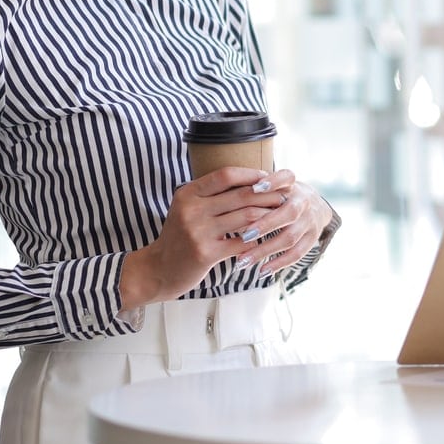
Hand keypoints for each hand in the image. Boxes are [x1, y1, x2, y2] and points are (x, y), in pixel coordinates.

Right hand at [120, 166, 281, 308]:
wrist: (159, 269)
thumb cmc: (181, 236)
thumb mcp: (188, 208)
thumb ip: (211, 194)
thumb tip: (251, 180)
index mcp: (188, 193)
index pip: (226, 175)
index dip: (251, 174)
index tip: (268, 178)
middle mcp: (191, 209)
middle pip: (241, 195)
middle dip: (267, 195)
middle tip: (284, 197)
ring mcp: (198, 231)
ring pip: (246, 217)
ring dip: (268, 216)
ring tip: (279, 215)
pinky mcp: (206, 253)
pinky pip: (242, 242)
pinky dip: (257, 240)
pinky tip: (264, 239)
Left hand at [230, 169, 336, 277]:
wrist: (313, 205)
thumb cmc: (279, 195)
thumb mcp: (271, 185)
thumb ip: (253, 186)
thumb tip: (225, 192)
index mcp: (292, 184)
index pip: (286, 178)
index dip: (273, 182)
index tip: (254, 188)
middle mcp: (304, 201)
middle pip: (289, 212)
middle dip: (266, 224)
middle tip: (244, 236)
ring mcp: (310, 221)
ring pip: (289, 237)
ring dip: (265, 250)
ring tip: (242, 262)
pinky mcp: (311, 239)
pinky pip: (297, 254)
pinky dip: (278, 264)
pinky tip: (261, 272)